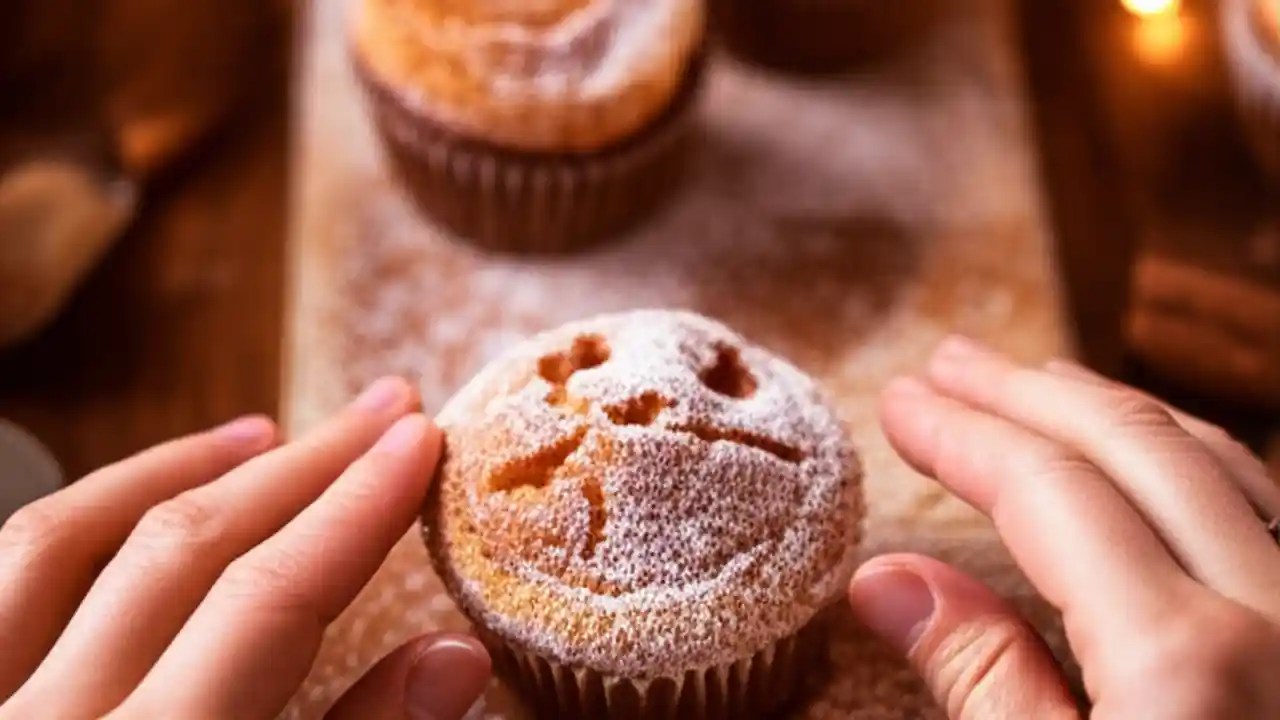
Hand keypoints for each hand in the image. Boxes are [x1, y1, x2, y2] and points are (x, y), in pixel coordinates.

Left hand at [0, 377, 489, 719]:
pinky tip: (141, 499)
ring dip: (181, 470)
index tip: (420, 441)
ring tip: (268, 433)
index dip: (354, 511)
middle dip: (302, 468)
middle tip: (385, 408)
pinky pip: (5, 571)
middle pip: (184, 549)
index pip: (267, 600)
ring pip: (66, 538)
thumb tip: (455, 653)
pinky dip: (83, 517)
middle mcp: (50, 717)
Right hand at [852, 337, 1279, 718]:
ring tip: (1036, 382)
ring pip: (1217, 460)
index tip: (902, 404)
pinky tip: (1148, 458)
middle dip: (1028, 391)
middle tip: (950, 363)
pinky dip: (1190, 456)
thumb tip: (886, 580)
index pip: (1051, 490)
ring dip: (1111, 409)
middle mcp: (1278, 608)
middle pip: (1137, 445)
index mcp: (1186, 656)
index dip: (962, 435)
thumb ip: (984, 680)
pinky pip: (1266, 504)